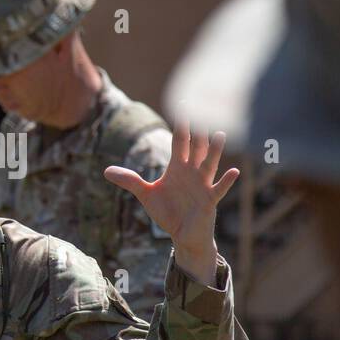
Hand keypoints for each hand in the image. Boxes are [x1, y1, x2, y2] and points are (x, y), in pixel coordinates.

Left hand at [103, 126, 239, 284]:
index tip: (183, 105)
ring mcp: (203, 185)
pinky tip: (234, 171)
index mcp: (178, 167)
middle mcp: (193, 172)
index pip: (180, 141)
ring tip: (220, 135)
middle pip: (196, 147)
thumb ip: (130, 181)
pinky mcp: (209, 201)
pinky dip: (226, 181)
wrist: (183, 235)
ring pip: (209, 164)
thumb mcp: (147, 195)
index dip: (181, 124)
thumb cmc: (168, 212)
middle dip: (198, 131)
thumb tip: (106, 171)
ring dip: (214, 151)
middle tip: (202, 111)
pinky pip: (219, 189)